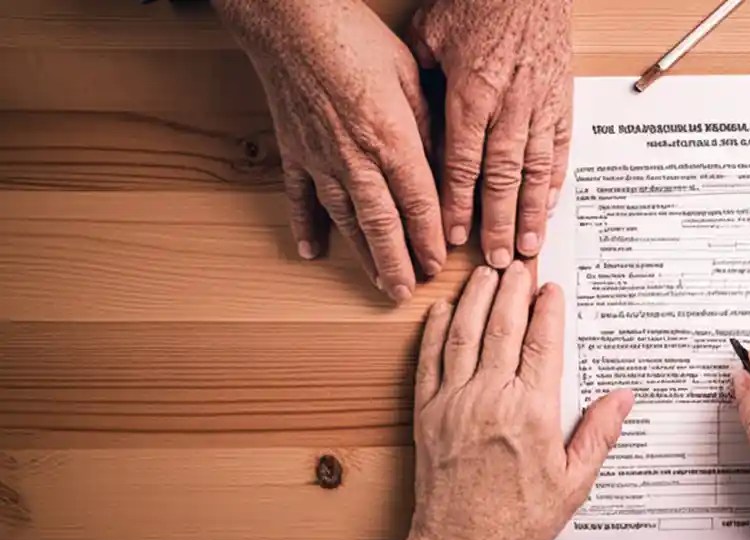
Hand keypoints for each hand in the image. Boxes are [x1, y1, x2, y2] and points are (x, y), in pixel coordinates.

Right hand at [214, 0, 445, 302]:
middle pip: (381, 224)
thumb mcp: (411, 78)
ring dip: (362, 255)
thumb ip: (430, 127)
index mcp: (391, 139)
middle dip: (397, 263)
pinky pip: (299, 197)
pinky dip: (304, 225)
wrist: (292, 21)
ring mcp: (320, 159)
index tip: (439, 265)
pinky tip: (310, 250)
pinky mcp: (294, 150)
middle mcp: (355, 158)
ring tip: (378, 281)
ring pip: (345, 219)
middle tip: (408, 291)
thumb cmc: (355, 39)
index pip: (417, 204)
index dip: (428, 239)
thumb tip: (446, 165)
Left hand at [399, 263, 633, 539]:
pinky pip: (428, 360)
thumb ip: (598, 434)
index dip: (547, 309)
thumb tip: (623, 397)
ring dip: (475, 298)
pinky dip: (434, 330)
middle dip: (513, 288)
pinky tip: (441, 310)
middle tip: (519, 262)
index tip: (551, 287)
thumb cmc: (517, 522)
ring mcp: (453, 402)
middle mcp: (490, 398)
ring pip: (463, 334)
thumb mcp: (574, 483)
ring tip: (486, 273)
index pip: (542, 343)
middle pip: (503, 327)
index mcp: (531, 412)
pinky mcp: (427, 414)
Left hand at [408, 0, 572, 267]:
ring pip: (535, 170)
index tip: (452, 237)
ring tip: (526, 248)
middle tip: (494, 260)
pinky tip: (548, 208)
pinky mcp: (561, 102)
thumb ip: (419, 81)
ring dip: (529, 213)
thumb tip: (408, 121)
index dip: (457, 204)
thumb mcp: (430, 33)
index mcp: (472, 92)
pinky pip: (559, 150)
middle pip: (501, 177)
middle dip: (496, 223)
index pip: (462, 162)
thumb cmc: (479, 1)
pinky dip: (555, 183)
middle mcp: (509, 105)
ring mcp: (540, 106)